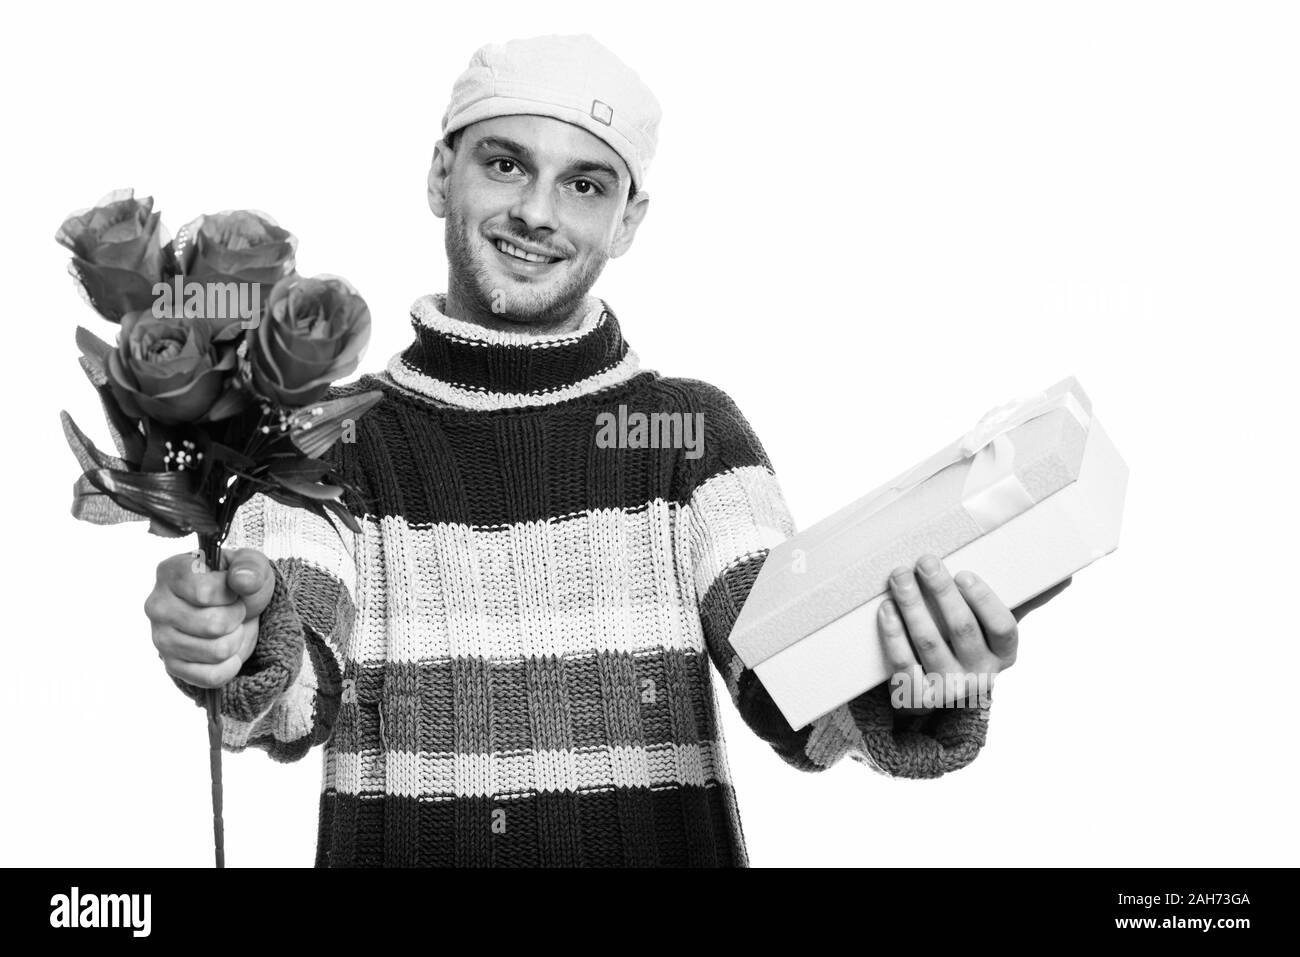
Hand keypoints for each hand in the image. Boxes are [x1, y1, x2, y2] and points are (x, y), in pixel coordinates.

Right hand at [145, 547, 274, 688]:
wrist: (237, 608)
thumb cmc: (238, 583)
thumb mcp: (251, 565)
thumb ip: (249, 566)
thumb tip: (241, 579)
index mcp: (171, 572)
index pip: (204, 592)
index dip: (231, 594)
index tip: (232, 590)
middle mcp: (158, 605)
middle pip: (213, 625)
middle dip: (237, 618)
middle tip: (234, 610)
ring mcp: (161, 638)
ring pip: (216, 651)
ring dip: (236, 640)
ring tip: (230, 627)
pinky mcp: (172, 665)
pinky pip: (212, 676)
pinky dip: (230, 664)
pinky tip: (227, 649)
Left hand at [877, 555, 1020, 716]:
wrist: (939, 692)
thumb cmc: (971, 644)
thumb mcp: (996, 626)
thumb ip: (1025, 599)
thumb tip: (1065, 574)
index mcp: (1005, 654)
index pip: (1003, 628)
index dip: (984, 600)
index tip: (964, 573)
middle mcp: (980, 675)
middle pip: (962, 630)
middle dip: (942, 592)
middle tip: (926, 561)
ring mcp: (948, 689)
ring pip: (929, 643)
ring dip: (912, 606)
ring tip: (900, 576)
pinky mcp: (918, 699)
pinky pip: (903, 665)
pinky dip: (893, 635)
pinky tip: (886, 609)